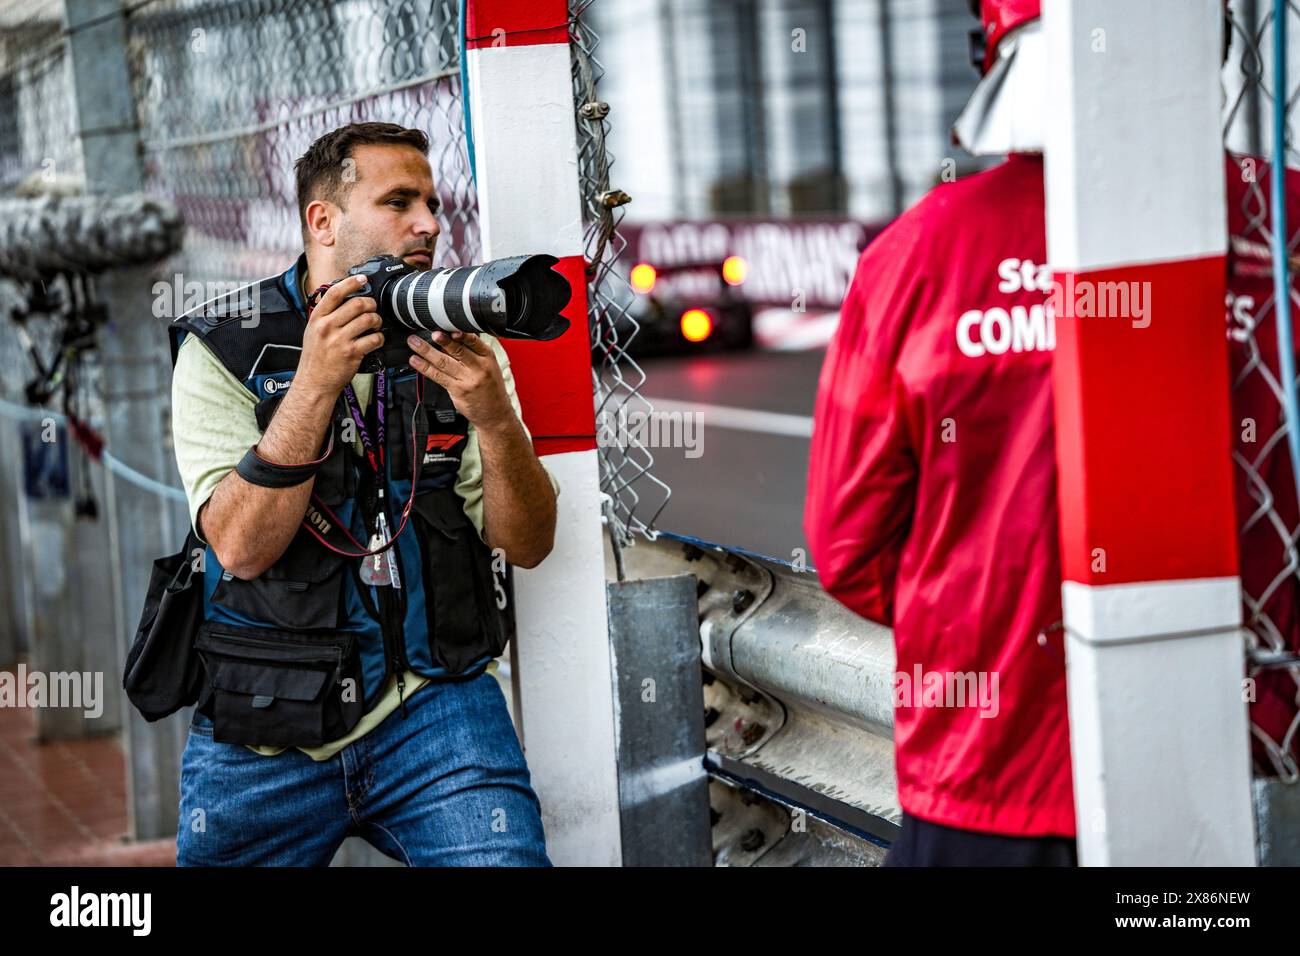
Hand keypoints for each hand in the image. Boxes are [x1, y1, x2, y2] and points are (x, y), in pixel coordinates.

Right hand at [295, 274, 383, 396]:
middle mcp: (328, 327)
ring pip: (368, 319)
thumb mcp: (312, 331)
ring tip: (375, 325)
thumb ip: (326, 315)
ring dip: (377, 320)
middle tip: (372, 309)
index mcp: (318, 318)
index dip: (351, 282)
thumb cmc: (315, 357)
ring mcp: (340, 340)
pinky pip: (374, 339)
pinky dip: (379, 338)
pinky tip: (375, 340)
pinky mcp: (352, 353)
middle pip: (357, 304)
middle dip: (370, 304)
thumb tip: (343, 298)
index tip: (362, 279)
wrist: (314, 382)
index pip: (334, 292)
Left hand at [406, 331, 513, 429]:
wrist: (496, 413)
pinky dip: (425, 367)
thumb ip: (471, 354)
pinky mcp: (457, 390)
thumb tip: (447, 341)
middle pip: (458, 351)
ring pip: (444, 362)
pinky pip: (438, 376)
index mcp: (488, 357)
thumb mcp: (489, 366)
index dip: (461, 334)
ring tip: (414, 343)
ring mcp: (467, 380)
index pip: (474, 342)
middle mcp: (478, 368)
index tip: (450, 328)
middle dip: (443, 340)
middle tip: (431, 333)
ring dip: (426, 351)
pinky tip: (416, 361)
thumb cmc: (491, 388)